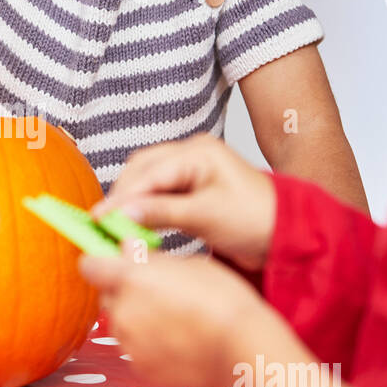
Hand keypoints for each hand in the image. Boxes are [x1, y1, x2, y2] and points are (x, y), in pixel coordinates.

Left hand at [78, 245, 268, 386]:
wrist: (242, 347)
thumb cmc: (223, 299)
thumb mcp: (189, 263)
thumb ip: (150, 258)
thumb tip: (127, 248)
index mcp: (132, 279)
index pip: (89, 265)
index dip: (98, 262)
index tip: (109, 261)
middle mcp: (123, 311)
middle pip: (106, 296)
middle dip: (122, 291)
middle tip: (155, 290)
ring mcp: (129, 343)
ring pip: (121, 324)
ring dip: (136, 318)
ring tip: (174, 318)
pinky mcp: (140, 367)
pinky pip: (135, 348)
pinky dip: (148, 343)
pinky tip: (178, 339)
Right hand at [90, 134, 276, 270]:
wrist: (287, 234)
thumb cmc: (257, 220)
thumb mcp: (206, 217)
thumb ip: (161, 212)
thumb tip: (121, 213)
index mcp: (199, 152)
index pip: (149, 172)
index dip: (120, 196)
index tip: (99, 218)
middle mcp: (191, 153)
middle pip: (141, 169)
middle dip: (121, 195)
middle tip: (102, 224)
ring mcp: (190, 168)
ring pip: (146, 180)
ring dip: (130, 201)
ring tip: (113, 225)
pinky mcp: (190, 186)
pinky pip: (157, 192)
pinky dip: (143, 207)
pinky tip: (132, 223)